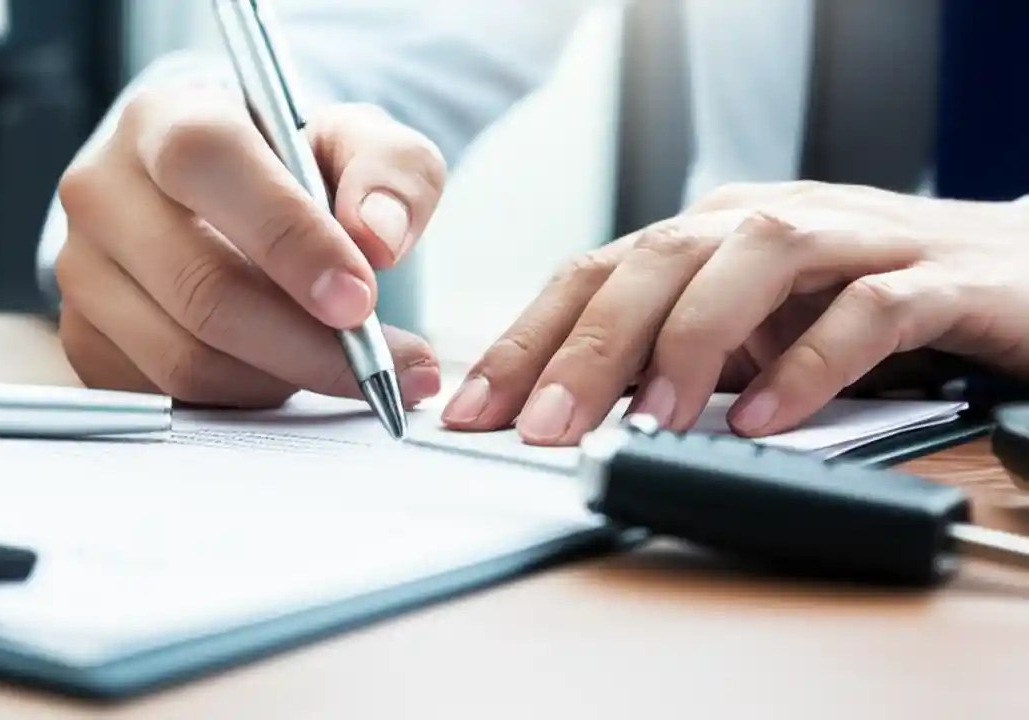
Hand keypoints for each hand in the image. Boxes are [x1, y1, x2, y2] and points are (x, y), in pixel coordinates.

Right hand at [54, 79, 446, 406]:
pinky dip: (244, 399)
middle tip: (381, 367)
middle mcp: (103, 193)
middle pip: (199, 286)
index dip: (286, 237)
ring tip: (341, 365)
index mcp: (164, 121)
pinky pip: (171, 398)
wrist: (226, 206)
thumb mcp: (358, 146)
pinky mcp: (82, 341)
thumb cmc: (291, 171)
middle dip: (306, 343)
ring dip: (283, 377)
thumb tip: (378, 239)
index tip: (357, 299)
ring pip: (186, 357)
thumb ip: (390, 174)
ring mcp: (81, 273)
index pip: (206, 164)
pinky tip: (284, 372)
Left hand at [442, 181, 1028, 445]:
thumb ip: (674, 359)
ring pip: (750, 262)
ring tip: (646, 420)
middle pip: (654, 262)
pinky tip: (763, 416)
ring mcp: (854, 242)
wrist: (1024, 278)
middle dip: (584, 346)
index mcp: (712, 234)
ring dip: (686, 343)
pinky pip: (866, 311)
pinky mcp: (936, 279)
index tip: (476, 409)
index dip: (528, 338)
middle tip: (537, 426)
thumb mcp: (751, 333)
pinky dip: (809, 362)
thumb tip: (575, 413)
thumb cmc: (872, 303)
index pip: (597, 272)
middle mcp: (769, 223)